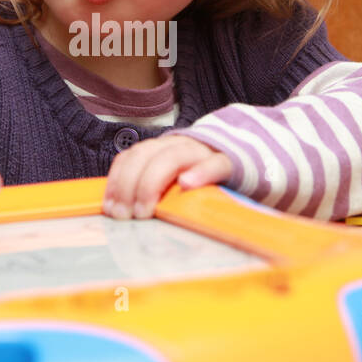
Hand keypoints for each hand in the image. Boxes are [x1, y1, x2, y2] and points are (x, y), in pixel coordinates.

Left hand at [103, 134, 231, 219]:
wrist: (251, 166)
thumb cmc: (206, 183)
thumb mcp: (174, 184)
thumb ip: (150, 189)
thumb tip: (118, 211)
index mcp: (163, 149)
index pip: (132, 156)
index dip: (117, 180)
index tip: (110, 207)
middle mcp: (180, 146)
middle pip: (146, 156)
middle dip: (129, 185)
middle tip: (125, 216)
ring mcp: (204, 152)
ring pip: (173, 157)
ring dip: (152, 183)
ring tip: (145, 210)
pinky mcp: (231, 162)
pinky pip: (215, 164)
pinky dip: (200, 173)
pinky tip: (187, 185)